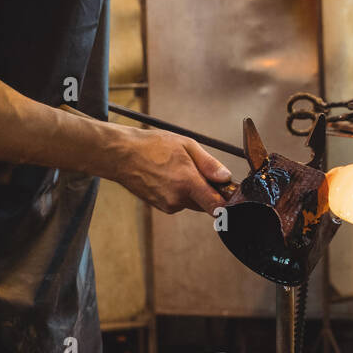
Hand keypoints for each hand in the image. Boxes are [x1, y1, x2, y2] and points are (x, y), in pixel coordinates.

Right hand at [111, 126, 232, 213]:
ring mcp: (167, 205)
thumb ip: (208, 164)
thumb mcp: (186, 145)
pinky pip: (178, 202)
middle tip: (199, 170)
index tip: (230, 196)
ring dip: (191, 191)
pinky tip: (167, 176)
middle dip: (207, 191)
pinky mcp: (159, 207)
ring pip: (191, 202)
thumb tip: (226, 178)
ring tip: (176, 169)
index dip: (227, 203)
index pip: (217, 206)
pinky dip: (178, 192)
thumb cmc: (152, 146)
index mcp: (187, 183)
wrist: (121, 155)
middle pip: (205, 203)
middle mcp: (178, 199)